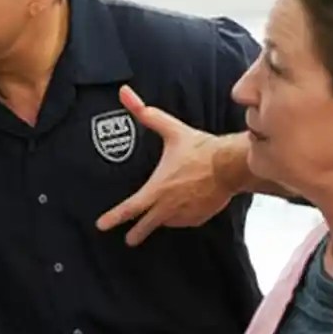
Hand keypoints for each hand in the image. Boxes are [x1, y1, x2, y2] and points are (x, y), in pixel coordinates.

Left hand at [95, 85, 239, 245]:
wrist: (231, 164)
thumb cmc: (201, 148)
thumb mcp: (171, 129)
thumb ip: (145, 113)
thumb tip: (124, 94)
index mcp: (157, 189)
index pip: (130, 208)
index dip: (113, 218)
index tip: (101, 225)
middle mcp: (168, 206)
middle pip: (146, 226)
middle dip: (136, 233)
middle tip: (129, 240)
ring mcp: (185, 215)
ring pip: (167, 222)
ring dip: (163, 218)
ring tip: (161, 213)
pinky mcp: (200, 218)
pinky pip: (186, 220)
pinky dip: (182, 216)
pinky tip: (184, 207)